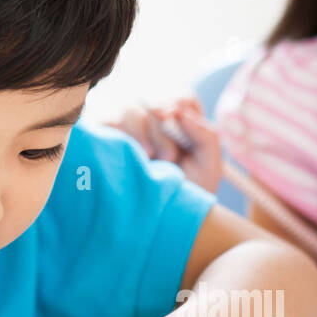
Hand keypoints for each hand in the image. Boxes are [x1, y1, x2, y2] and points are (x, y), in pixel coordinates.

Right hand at [105, 94, 221, 193]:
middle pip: (152, 98)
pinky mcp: (108, 138)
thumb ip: (206, 135)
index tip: (174, 121)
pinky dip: (117, 133)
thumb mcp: (209, 166)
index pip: (179, 96)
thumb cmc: (190, 192)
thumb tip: (179, 112)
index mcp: (183, 121)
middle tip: (169, 157)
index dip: (177, 104)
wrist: (164, 219)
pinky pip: (106, 122)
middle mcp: (155, 119)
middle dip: (160, 126)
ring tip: (148, 158)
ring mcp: (130, 128)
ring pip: (129, 108)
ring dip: (140, 130)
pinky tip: (125, 152)